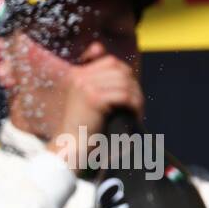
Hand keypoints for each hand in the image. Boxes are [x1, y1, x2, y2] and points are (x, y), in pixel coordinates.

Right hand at [47, 57, 144, 172]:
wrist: (71, 146)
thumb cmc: (83, 126)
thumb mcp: (88, 99)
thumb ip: (100, 82)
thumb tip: (119, 65)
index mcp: (77, 75)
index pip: (111, 62)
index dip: (125, 73)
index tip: (130, 90)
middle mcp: (80, 77)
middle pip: (120, 71)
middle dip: (133, 85)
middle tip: (137, 102)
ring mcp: (85, 87)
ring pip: (124, 83)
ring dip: (136, 96)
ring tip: (137, 109)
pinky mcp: (93, 98)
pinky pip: (123, 95)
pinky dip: (133, 105)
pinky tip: (134, 113)